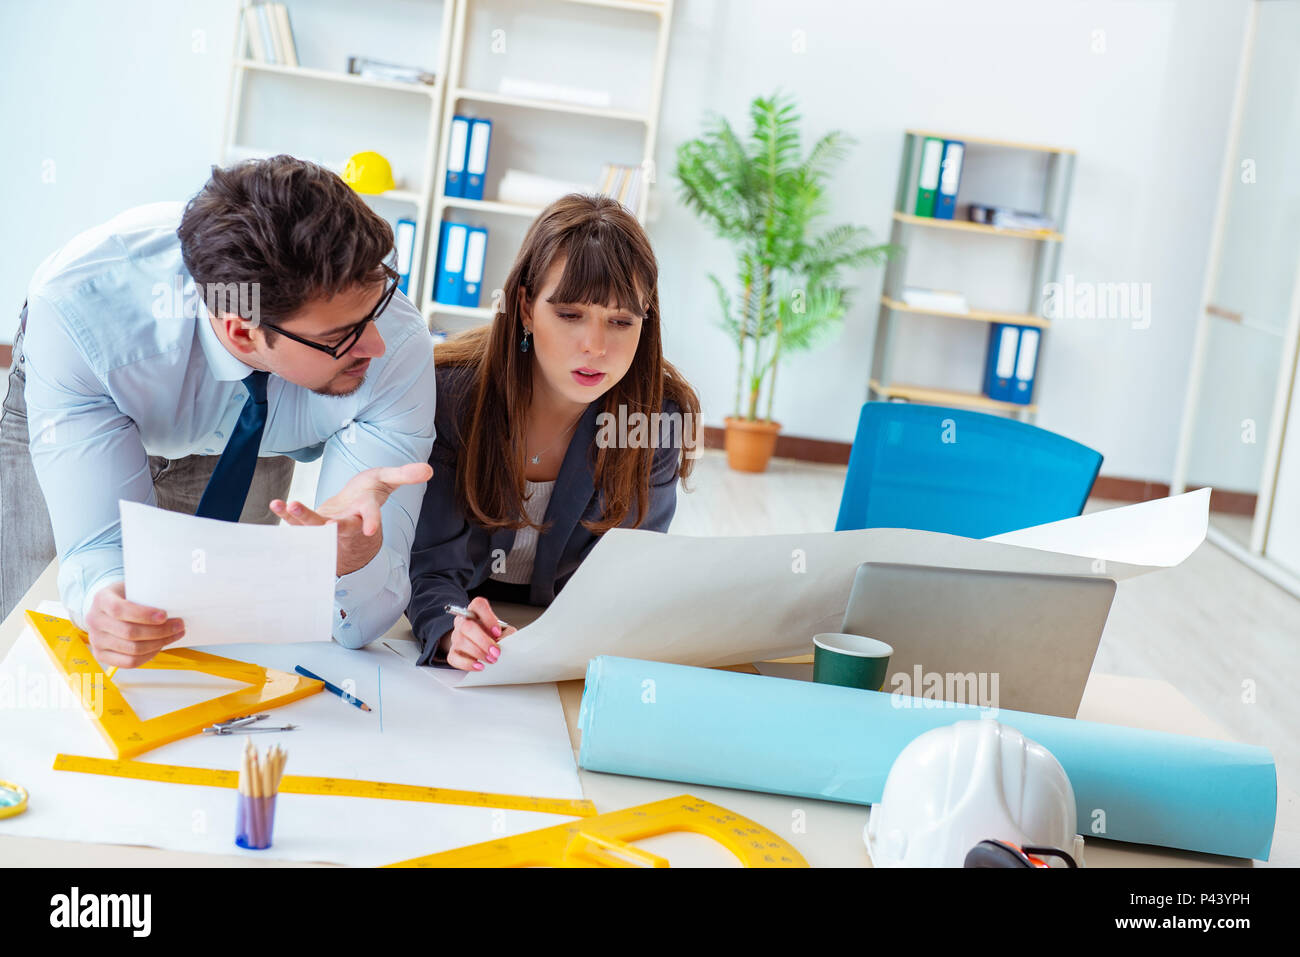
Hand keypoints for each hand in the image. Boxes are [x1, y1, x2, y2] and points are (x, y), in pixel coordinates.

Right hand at [85, 582, 185, 667]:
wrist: (108, 607)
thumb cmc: (126, 595)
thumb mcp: (132, 585)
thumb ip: (147, 592)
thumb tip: (176, 599)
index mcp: (101, 599)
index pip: (119, 609)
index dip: (143, 614)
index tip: (164, 615)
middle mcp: (94, 620)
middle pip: (129, 632)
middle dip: (160, 631)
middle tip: (179, 625)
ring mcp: (96, 640)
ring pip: (132, 649)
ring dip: (159, 643)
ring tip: (175, 635)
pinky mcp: (101, 655)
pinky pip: (129, 662)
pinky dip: (149, 656)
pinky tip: (160, 646)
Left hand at [270, 462, 432, 575]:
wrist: (352, 518)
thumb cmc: (368, 496)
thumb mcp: (387, 481)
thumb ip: (405, 475)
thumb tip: (429, 469)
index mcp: (364, 513)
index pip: (370, 517)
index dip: (371, 522)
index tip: (370, 530)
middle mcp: (346, 523)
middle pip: (337, 527)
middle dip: (329, 526)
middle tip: (326, 525)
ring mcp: (327, 527)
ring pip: (314, 527)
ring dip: (301, 518)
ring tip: (291, 505)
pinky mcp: (311, 526)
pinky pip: (297, 522)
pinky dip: (286, 515)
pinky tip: (275, 504)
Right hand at [442, 596, 516, 670]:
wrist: (483, 645)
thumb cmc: (493, 635)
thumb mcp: (504, 630)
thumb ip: (507, 633)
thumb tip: (505, 641)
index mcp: (476, 611)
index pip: (478, 605)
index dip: (488, 618)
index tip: (497, 631)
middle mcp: (463, 621)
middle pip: (467, 626)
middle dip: (483, 641)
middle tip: (496, 651)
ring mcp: (456, 636)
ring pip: (461, 642)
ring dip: (478, 653)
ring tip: (491, 659)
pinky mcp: (452, 652)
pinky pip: (454, 658)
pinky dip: (467, 664)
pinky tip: (479, 666)